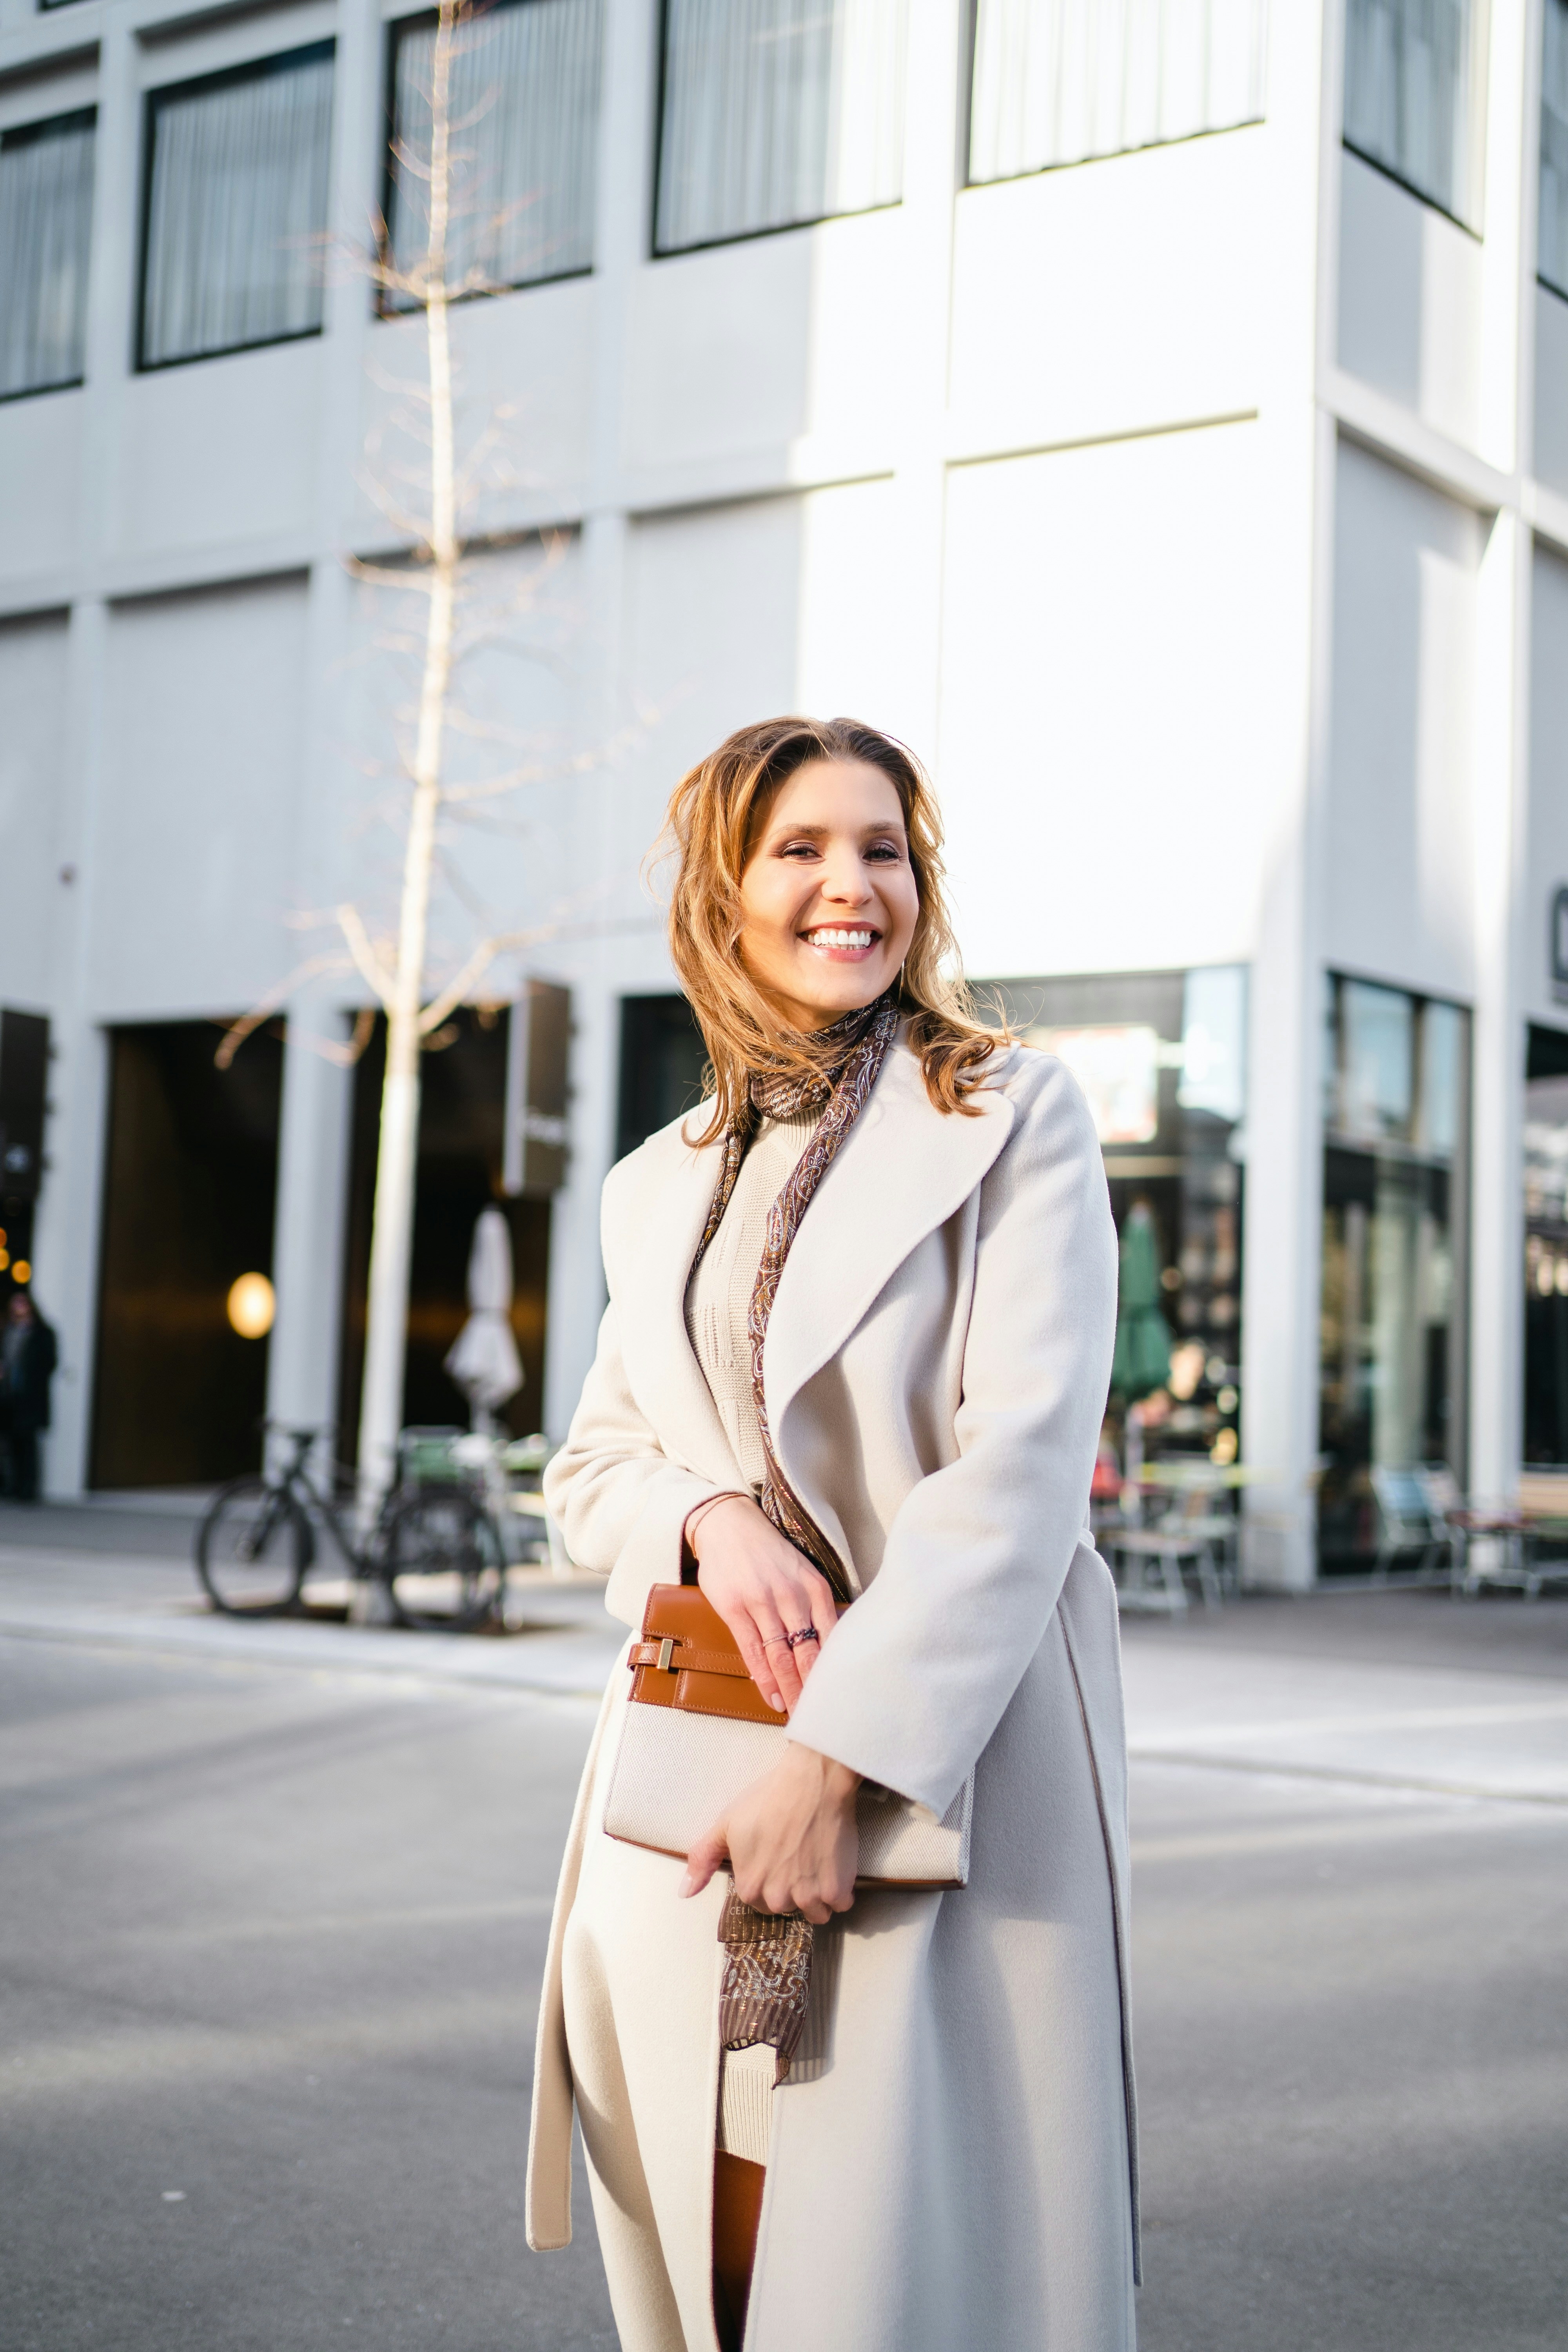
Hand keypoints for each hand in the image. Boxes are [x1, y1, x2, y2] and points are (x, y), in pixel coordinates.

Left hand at [681, 1744, 859, 1923]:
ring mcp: (809, 1896)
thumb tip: (685, 1893)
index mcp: (750, 1887)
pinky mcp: (837, 1888)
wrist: (812, 1780)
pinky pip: (841, 1903)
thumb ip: (704, 1860)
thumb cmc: (768, 1798)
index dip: (768, 1879)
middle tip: (798, 1856)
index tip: (776, 1859)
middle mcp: (778, 1898)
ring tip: (817, 1862)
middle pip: (787, 1908)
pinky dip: (841, 1889)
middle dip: (793, 1890)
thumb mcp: (725, 1824)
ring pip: (816, 1912)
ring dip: (818, 1895)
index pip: (758, 1902)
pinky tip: (835, 1864)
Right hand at [688, 1494, 837, 1714]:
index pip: (831, 1638)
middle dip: (813, 1689)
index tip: (839, 1697)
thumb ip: (816, 1605)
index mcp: (815, 1587)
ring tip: (795, 1713)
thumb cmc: (769, 1553)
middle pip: (808, 1652)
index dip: (834, 1672)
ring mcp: (762, 1601)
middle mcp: (792, 1595)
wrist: (728, 1524)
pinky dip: (762, 1676)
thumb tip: (832, 1645)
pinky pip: (752, 1649)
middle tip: (819, 1717)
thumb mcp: (802, 1572)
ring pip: (781, 1656)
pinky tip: (770, 1694)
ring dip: (789, 1689)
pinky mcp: (735, 1607)